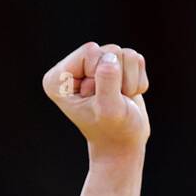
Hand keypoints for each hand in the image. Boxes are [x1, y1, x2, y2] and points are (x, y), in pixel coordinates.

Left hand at [42, 42, 149, 158]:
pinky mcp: (112, 66)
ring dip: (129, 81)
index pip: (90, 52)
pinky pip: (134, 58)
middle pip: (108, 51)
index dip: (102, 74)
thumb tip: (111, 57)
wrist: (123, 145)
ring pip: (123, 53)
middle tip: (111, 102)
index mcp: (58, 79)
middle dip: (118, 79)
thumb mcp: (109, 110)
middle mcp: (72, 68)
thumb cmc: (113, 131)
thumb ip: (107, 82)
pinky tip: (126, 96)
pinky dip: (137, 80)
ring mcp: (93, 66)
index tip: (97, 99)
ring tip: (119, 100)